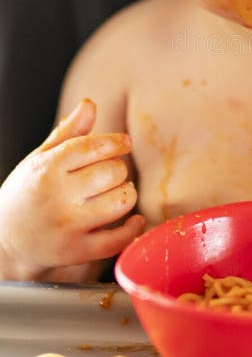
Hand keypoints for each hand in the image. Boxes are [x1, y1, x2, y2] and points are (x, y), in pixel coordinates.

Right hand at [0, 99, 144, 279]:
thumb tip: (89, 105)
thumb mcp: (41, 158)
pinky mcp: (76, 251)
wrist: (6, 240)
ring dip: (127, 194)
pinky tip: (134, 220)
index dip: (116, 142)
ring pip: (121, 202)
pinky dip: (133, 228)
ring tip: (116, 193)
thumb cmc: (29, 192)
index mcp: (48, 168)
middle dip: (119, 169)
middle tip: (111, 174)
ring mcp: (67, 226)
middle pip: (113, 172)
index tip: (123, 144)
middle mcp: (57, 196)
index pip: (94, 146)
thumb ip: (68, 132)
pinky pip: (118, 240)